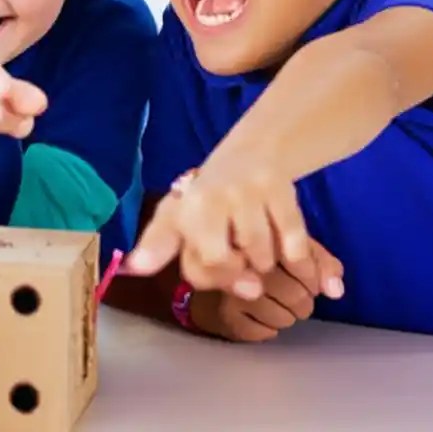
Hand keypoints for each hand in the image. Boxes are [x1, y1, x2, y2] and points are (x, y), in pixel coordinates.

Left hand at [128, 163, 310, 297]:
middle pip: (227, 263)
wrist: (252, 155)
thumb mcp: (176, 217)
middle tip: (242, 260)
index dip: (211, 277)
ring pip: (263, 257)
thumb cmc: (208, 199)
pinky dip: (299, 261)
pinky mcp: (282, 192)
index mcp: (185, 209)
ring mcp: (249, 194)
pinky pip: (295, 246)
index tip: (217, 270)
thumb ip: (157, 245)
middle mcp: (214, 198)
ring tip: (259, 248)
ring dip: (266, 262)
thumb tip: (133, 268)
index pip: (198, 265)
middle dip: (238, 273)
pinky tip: (294, 261)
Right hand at [189, 238, 344, 341]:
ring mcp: (232, 291)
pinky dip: (268, 329)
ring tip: (276, 306)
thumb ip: (319, 262)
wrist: (205, 273)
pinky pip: (266, 332)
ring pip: (284, 318)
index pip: (306, 268)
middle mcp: (243, 263)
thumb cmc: (253, 259)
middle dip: (303, 303)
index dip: (313, 279)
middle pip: (297, 297)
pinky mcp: (225, 316)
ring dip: (287, 317)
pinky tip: (258, 316)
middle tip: (294, 297)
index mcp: (261, 238)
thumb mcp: (287, 248)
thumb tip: (336, 291)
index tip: (305, 279)